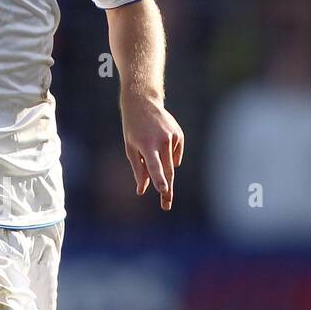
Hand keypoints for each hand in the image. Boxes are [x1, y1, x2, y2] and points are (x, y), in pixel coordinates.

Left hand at [120, 90, 183, 210]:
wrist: (143, 103)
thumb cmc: (133, 129)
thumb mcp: (131, 149)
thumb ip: (138, 170)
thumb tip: (142, 190)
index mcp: (147, 146)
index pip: (154, 166)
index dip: (159, 179)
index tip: (163, 190)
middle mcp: (162, 141)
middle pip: (167, 171)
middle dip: (166, 190)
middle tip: (166, 205)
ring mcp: (172, 137)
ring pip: (171, 163)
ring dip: (163, 165)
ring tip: (150, 147)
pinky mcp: (179, 135)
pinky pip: (175, 155)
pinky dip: (168, 155)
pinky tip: (160, 143)